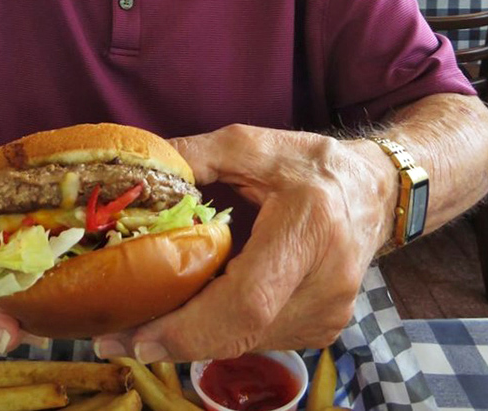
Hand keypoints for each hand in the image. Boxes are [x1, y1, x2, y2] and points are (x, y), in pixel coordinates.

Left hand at [94, 124, 394, 360]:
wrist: (372, 191)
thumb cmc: (309, 163)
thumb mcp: (251, 144)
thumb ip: (194, 156)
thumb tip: (137, 174)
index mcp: (310, 227)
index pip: (248, 300)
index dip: (191, 327)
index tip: (138, 337)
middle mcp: (327, 282)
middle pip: (242, 333)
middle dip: (175, 339)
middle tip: (114, 337)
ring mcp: (329, 315)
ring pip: (246, 343)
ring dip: (193, 337)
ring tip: (142, 321)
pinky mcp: (323, 329)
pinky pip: (259, 340)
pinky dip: (220, 331)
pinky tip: (191, 312)